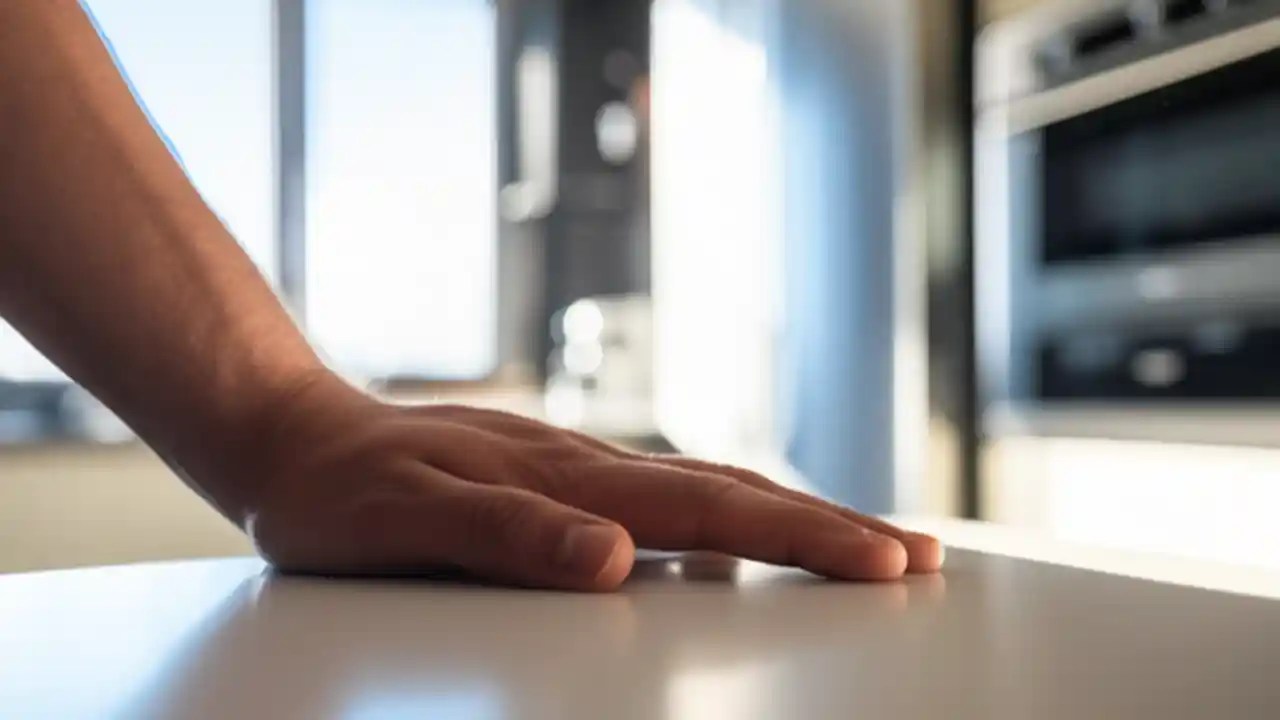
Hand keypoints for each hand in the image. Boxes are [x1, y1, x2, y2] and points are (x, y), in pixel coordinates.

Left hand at [239, 372, 943, 591]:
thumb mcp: (409, 523)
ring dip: (794, 517)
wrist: (294, 434)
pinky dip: (732, 514)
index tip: (887, 561)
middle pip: (735, 495)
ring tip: (862, 541)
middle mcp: (588, 470)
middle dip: (833, 527)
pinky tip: (744, 534)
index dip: (805, 539)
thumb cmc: (344, 491)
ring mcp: (579, 470)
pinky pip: (668, 496)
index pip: (712, 513)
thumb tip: (616, 558)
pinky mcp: (562, 479)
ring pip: (710, 489)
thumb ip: (510, 538)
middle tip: (919, 554)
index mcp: (569, 484)